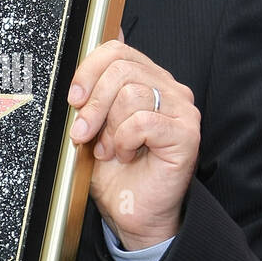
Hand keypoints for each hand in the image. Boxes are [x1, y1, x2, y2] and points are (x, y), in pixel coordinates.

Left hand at [69, 39, 199, 248]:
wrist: (132, 212)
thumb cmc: (115, 170)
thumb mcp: (94, 123)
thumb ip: (94, 88)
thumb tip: (89, 48)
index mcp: (148, 79)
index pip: (117, 50)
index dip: (89, 70)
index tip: (74, 99)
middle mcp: (169, 89)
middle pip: (121, 68)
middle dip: (94, 103)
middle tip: (83, 132)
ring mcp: (181, 110)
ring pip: (131, 94)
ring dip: (110, 128)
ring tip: (110, 149)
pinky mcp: (186, 134)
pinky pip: (142, 121)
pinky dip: (124, 140)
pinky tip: (126, 155)